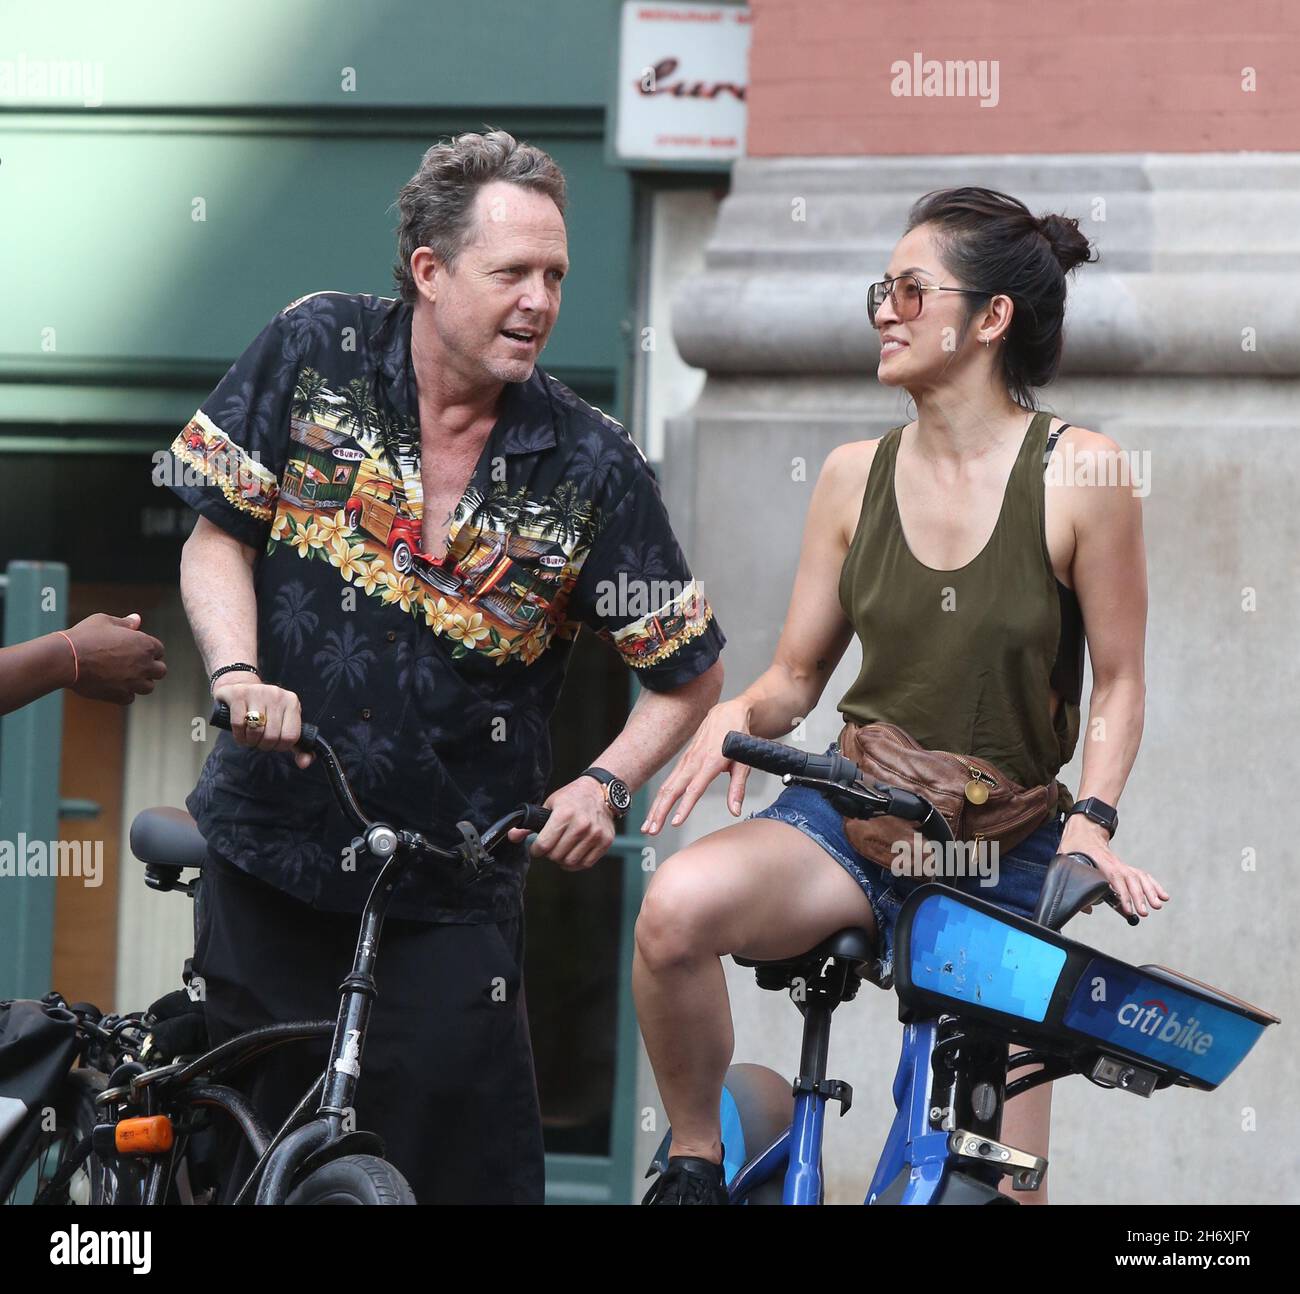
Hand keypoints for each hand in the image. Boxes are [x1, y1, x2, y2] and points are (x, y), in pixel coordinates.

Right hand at [66, 612, 166, 703]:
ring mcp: (134, 682)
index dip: (149, 650)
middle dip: (150, 668)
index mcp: (145, 644)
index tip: (136, 650)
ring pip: (148, 687)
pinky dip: (124, 694)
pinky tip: (114, 686)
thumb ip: (125, 622)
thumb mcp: (105, 621)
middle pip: (160, 671)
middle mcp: (144, 665)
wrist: (67, 659)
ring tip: (125, 676)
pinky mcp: (120, 696)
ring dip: (140, 682)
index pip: (159, 650)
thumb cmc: (85, 636)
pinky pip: (130, 698)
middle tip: (134, 665)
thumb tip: (137, 619)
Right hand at [213, 677, 312, 768]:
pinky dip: (239, 735)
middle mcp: (277, 695)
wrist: (241, 687)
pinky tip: (240, 733)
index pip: (291, 736)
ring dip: (250, 742)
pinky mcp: (238, 694)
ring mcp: (258, 692)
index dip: (280, 746)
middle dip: (263, 745)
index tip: (274, 744)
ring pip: (256, 731)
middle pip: (272, 736)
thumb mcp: (284, 723)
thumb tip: (304, 763)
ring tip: (249, 738)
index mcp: (292, 702)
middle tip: (259, 742)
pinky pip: (239, 724)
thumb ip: (297, 746)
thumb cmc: (265, 710)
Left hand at [506, 776, 614, 869]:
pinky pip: (586, 863)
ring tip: (561, 850)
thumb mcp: (549, 804)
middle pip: (556, 855)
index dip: (536, 850)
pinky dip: (576, 863)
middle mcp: (581, 825)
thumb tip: (512, 836)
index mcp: (564, 814)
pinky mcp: (605, 841)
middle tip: (550, 847)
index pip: (544, 845)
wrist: (600, 791)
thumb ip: (530, 823)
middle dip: (549, 854)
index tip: (537, 848)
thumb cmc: (572, 797)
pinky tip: (573, 853)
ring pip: (570, 862)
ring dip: (562, 860)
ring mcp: (595, 834)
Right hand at [642, 696, 752, 834]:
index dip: (684, 806)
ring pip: (666, 786)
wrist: (728, 713)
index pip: (694, 789)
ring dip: (656, 807)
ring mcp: (686, 760)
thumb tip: (735, 811)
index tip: (675, 822)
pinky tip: (655, 811)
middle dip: (660, 811)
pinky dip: (660, 798)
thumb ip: (737, 788)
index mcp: (710, 762)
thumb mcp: (744, 762)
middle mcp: (694, 762)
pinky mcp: (683, 761)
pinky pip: (669, 781)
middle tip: (652, 830)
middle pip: (672, 790)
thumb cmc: (738, 738)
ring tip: (649, 826)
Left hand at [1060, 816, 1168, 918]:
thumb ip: (1073, 884)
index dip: (1123, 894)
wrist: (1084, 832)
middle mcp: (1115, 863)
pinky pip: (1143, 876)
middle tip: (1144, 912)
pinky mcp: (1126, 867)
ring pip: (1139, 877)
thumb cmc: (1074, 848)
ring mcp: (1122, 865)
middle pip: (1130, 879)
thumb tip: (1087, 908)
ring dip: (1150, 892)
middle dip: (1138, 897)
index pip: (1114, 878)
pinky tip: (1163, 896)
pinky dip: (1154, 885)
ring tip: (1157, 905)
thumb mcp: (1066, 860)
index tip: (1128, 909)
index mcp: (1099, 862)